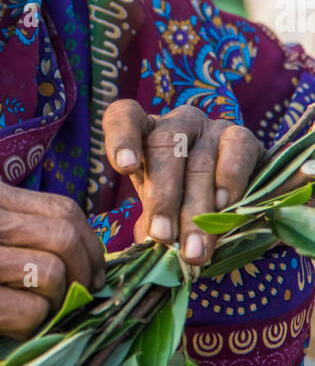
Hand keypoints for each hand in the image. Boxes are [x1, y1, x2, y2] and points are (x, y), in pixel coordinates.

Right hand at [0, 178, 104, 361]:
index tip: (91, 269)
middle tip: (83, 295)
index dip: (90, 243)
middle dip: (86, 272)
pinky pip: (28, 313)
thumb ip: (9, 227)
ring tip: (40, 314)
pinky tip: (13, 329)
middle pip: (66, 237)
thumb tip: (78, 247)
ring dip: (57, 304)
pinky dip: (32, 327)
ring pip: (52, 276)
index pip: (63, 207)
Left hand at [102, 99, 273, 265]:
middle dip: (163, 197)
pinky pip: (237, 148)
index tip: (125, 168)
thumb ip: (152, 227)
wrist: (236, 213)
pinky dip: (229, 179)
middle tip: (163, 237)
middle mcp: (177, 124)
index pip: (123, 117)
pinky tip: (224, 206)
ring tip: (194, 247)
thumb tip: (148, 248)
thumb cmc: (184, 211)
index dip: (121, 138)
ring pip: (199, 160)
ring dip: (196, 208)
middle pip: (163, 147)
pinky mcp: (244, 137)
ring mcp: (211, 128)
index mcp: (144, 136)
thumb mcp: (161, 216)